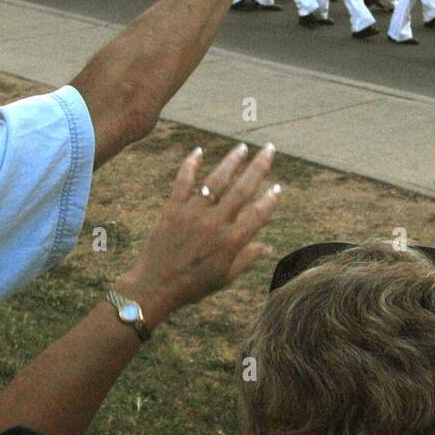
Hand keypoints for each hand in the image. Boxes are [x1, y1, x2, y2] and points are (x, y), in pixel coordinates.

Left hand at [114, 144, 280, 329]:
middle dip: (259, 167)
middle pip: (242, 189)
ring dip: (231, 162)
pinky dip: (191, 164)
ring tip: (242, 148)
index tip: (279, 187)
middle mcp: (215, 223)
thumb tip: (268, 247)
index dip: (271, 200)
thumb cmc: (192, 285)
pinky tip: (199, 151)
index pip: (259, 214)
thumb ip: (248, 259)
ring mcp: (193, 213)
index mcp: (231, 242)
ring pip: (216, 180)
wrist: (155, 286)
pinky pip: (183, 181)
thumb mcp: (225, 277)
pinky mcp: (173, 209)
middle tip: (269, 149)